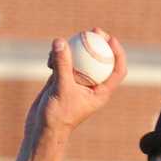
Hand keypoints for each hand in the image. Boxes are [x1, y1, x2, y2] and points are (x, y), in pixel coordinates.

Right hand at [21, 28, 125, 146]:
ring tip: (59, 47)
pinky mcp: (62, 81)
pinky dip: (56, 57)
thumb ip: (63, 64)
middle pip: (101, 60)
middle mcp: (91, 86)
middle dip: (98, 43)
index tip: (110, 39)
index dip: (118, 52)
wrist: (42, 130)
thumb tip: (60, 41)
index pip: (117, 70)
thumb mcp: (61, 88)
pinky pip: (63, 62)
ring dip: (72, 49)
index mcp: (101, 92)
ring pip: (80, 59)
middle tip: (93, 30)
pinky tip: (48, 60)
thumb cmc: (58, 117)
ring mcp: (76, 83)